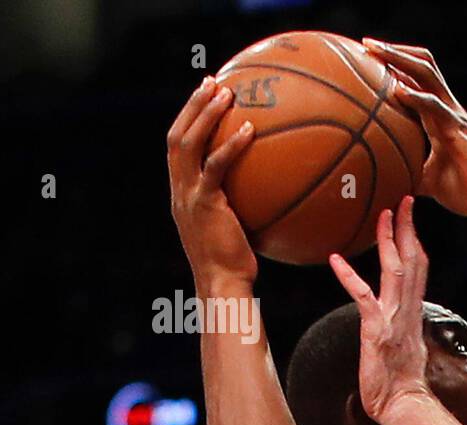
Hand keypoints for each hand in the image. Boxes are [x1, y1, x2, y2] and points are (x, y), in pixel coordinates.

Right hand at [167, 77, 257, 289]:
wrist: (223, 285)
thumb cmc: (235, 264)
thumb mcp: (234, 229)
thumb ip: (240, 206)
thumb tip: (272, 191)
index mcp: (182, 193)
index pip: (178, 147)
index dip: (188, 118)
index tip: (204, 96)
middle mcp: (179, 190)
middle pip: (176, 135)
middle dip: (191, 105)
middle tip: (211, 81)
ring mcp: (187, 196)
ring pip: (187, 143)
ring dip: (204, 114)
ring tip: (225, 93)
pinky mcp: (204, 204)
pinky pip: (216, 167)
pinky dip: (230, 145)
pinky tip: (249, 129)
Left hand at [329, 196, 433, 422]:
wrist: (404, 404)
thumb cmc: (402, 381)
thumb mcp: (407, 345)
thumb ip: (404, 325)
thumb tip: (401, 317)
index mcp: (414, 311)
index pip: (420, 267)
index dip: (415, 239)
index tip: (411, 216)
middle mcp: (408, 309)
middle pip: (413, 260)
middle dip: (409, 228)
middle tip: (404, 200)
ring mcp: (394, 318)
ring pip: (396, 270)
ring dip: (390, 240)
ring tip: (384, 215)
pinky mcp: (377, 330)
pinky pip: (364, 296)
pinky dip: (350, 276)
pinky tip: (336, 259)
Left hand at [363, 39, 466, 219]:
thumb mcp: (427, 179)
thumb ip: (405, 171)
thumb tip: (379, 180)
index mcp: (438, 117)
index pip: (416, 80)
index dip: (394, 65)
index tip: (365, 58)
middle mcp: (446, 108)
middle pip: (421, 65)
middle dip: (393, 50)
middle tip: (366, 44)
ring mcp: (454, 114)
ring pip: (427, 73)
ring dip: (399, 58)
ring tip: (375, 50)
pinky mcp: (459, 128)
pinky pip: (434, 106)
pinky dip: (415, 96)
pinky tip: (395, 90)